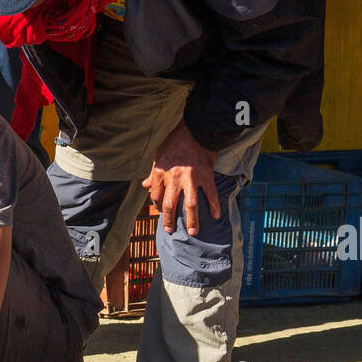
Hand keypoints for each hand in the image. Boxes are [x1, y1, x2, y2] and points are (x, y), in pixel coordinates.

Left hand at [143, 121, 220, 235]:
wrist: (197, 129)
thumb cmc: (176, 140)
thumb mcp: (159, 154)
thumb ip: (153, 172)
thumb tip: (145, 185)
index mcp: (160, 173)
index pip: (155, 196)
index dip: (156, 205)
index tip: (160, 210)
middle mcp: (174, 179)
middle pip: (169, 205)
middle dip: (169, 220)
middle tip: (170, 230)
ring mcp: (191, 179)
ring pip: (190, 205)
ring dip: (192, 221)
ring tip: (193, 232)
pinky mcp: (206, 176)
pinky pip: (211, 194)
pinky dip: (214, 206)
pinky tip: (216, 216)